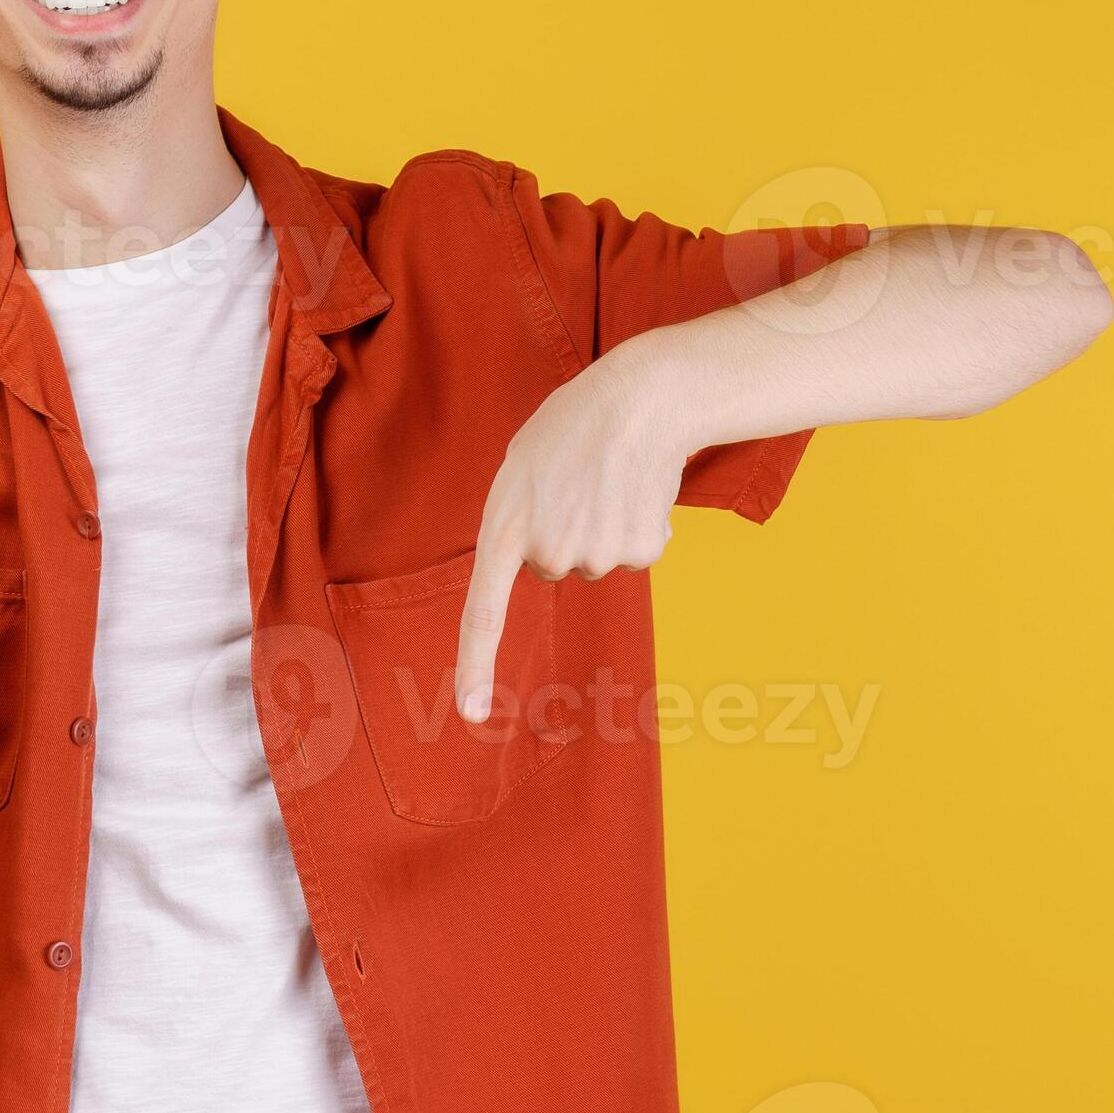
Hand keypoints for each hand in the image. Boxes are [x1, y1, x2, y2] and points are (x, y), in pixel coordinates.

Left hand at [454, 341, 691, 721]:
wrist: (640, 398)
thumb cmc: (572, 425)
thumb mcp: (520, 469)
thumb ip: (516, 523)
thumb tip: (541, 562)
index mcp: (503, 528)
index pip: (483, 612)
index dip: (476, 666)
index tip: (474, 714)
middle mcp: (547, 552)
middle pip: (551, 568)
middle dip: (560, 532)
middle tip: (573, 484)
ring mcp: (596, 556)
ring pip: (594, 560)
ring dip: (600, 525)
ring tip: (605, 478)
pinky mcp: (639, 553)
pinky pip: (630, 553)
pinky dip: (634, 526)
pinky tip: (634, 487)